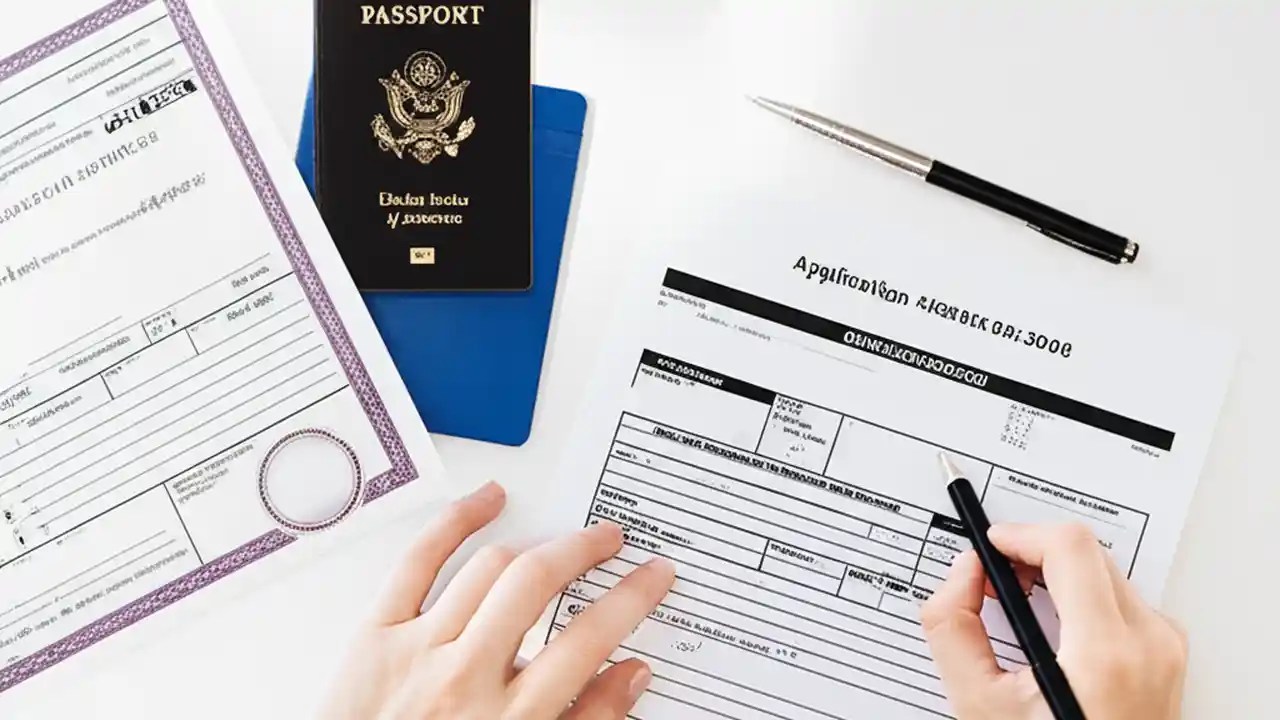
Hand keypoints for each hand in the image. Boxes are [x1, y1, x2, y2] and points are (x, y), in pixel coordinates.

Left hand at [321, 481, 675, 719]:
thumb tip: (631, 675)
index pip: (588, 640)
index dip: (632, 599)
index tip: (652, 575)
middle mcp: (465, 677)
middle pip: (535, 584)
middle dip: (583, 550)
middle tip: (609, 541)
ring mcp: (418, 650)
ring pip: (487, 568)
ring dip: (534, 541)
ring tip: (561, 536)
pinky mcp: (376, 634)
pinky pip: (418, 561)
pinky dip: (454, 521)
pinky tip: (487, 501)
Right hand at [921, 523, 1187, 719]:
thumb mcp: (978, 703)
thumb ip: (952, 626)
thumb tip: (962, 574)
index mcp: (1106, 651)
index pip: (1069, 547)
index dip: (1020, 534)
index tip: (991, 545)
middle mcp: (1148, 643)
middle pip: (1087, 553)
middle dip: (1033, 555)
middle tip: (995, 579)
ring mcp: (1164, 649)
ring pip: (1106, 573)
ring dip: (1058, 578)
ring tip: (1021, 607)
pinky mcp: (1167, 656)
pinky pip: (1123, 601)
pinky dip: (1083, 602)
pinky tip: (1055, 629)